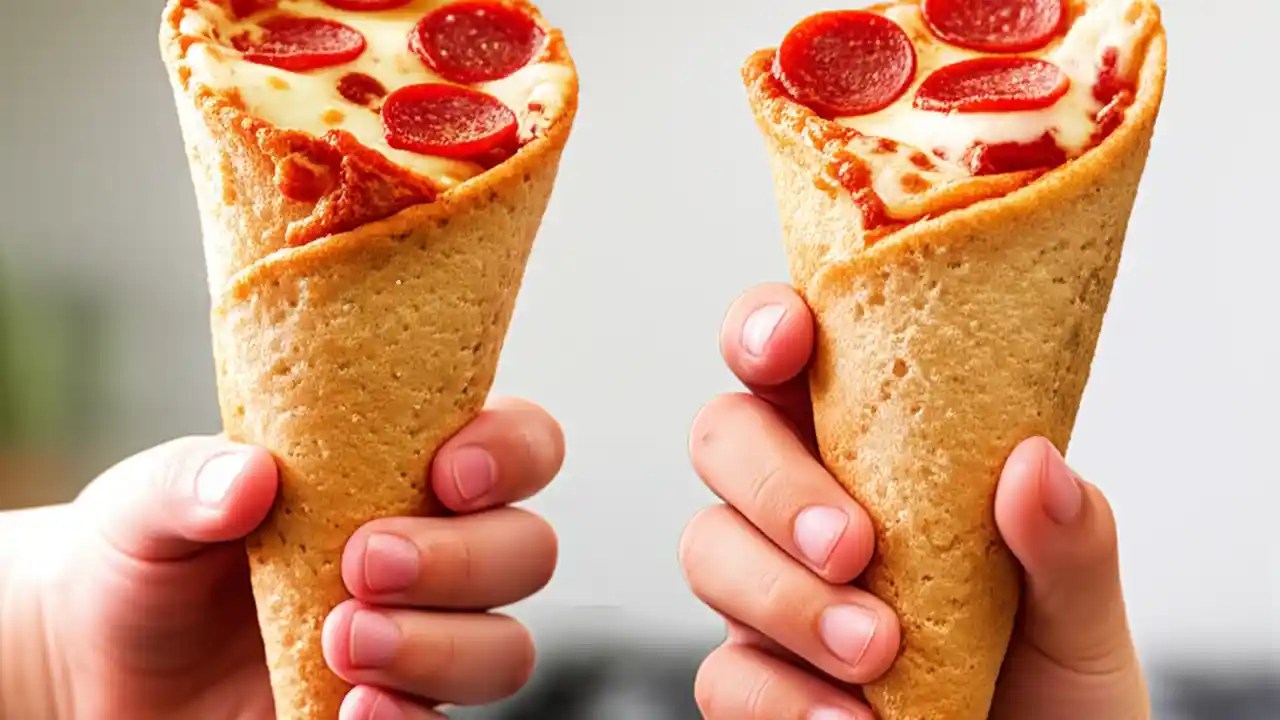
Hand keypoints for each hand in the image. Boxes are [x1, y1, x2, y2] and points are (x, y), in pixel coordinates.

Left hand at [0, 397, 563, 719]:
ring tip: (342, 640)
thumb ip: (188, 479)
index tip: (450, 472)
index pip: (516, 444)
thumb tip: (248, 479)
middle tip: (364, 564)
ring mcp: (417, 640)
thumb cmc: (142, 558)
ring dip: (440, 645)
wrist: (96, 664)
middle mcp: (431, 554)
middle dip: (463, 559)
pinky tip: (350, 707)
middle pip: (529, 551)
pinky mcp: (387, 712)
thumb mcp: (144, 503)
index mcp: (401, 470)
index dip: (513, 452)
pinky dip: (409, 719)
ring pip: (506, 648)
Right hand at [679, 284, 1148, 719]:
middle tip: (853, 544)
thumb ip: (1068, 539)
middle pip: (724, 436)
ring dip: (784, 596)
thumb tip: (1037, 465)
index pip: (793, 354)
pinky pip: (724, 675)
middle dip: (774, 481)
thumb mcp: (1083, 610)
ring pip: (707, 549)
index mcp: (875, 448)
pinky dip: (781, 699)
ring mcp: (770, 592)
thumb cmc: (1053, 682)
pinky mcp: (758, 682)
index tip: (793, 339)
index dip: (767, 325)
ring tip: (876, 648)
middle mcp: (806, 505)